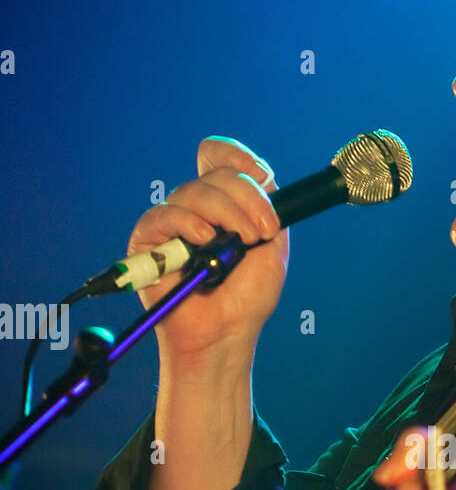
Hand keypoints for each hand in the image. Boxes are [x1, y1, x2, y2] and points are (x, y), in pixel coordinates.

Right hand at [129, 136, 288, 363]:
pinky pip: (165, 215)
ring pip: (195, 191)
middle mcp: (197, 208)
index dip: (239, 158)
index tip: (262, 177)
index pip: (219, 156)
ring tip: (241, 244)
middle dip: (247, 199)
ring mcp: (173, 223)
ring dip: (227, 213)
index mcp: (223, 203)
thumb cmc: (247, 296)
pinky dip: (188, 223)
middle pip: (216, 173)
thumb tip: (258, 174)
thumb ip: (268, 205)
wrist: (226, 333)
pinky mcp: (149, 241)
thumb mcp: (272, 244)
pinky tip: (205, 240)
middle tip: (261, 234)